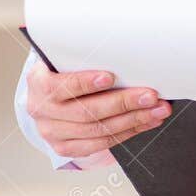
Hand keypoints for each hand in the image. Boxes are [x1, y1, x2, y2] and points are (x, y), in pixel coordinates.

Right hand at [26, 65, 171, 164]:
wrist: (45, 95)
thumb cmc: (61, 71)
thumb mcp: (63, 57)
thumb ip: (82, 55)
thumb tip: (121, 48)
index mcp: (39, 83)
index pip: (61, 86)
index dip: (85, 83)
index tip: (110, 77)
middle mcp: (42, 111)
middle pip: (86, 112)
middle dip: (123, 103)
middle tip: (150, 96)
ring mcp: (52, 133)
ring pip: (98, 130)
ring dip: (133, 120)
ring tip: (156, 110)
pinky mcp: (65, 148)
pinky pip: (101, 143)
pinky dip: (128, 133)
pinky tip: (145, 122)